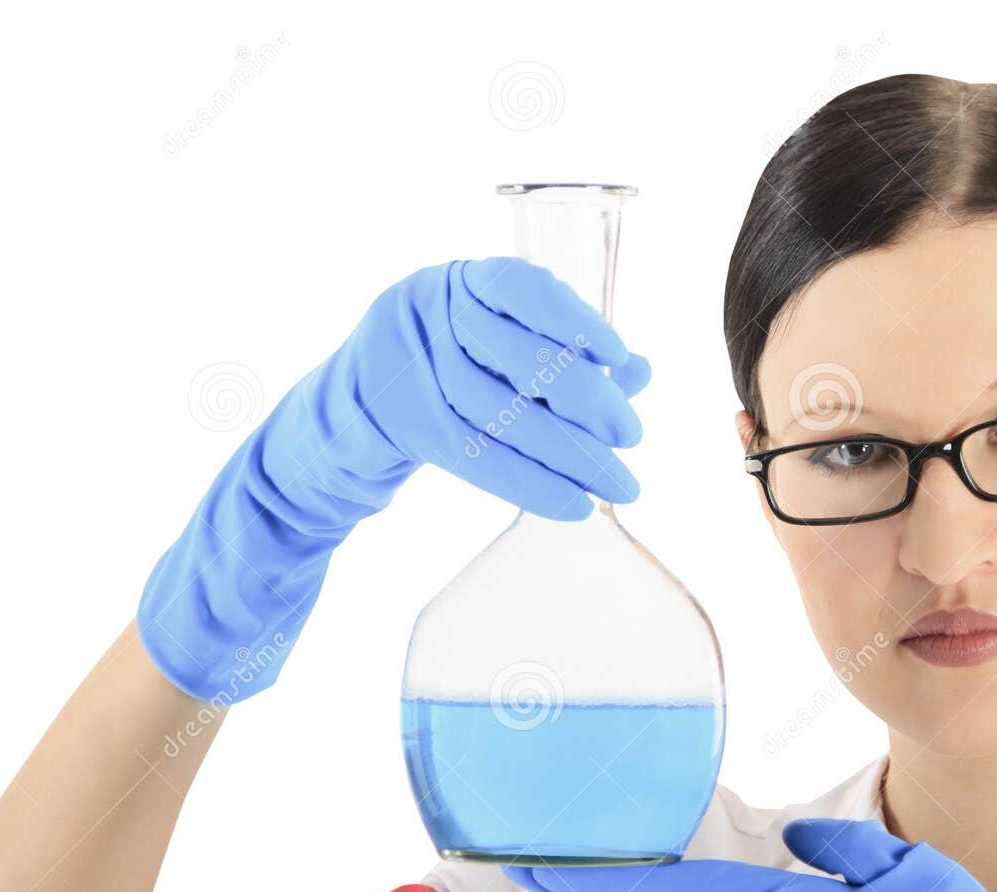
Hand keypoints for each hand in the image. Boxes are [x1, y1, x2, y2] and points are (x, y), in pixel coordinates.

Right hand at [138, 258, 649, 701]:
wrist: (355, 414)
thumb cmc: (447, 371)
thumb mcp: (504, 350)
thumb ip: (570, 353)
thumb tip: (642, 372)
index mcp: (458, 280)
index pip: (521, 288)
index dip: (574, 320)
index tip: (621, 357)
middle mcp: (425, 312)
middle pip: (518, 358)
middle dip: (587, 401)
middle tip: (633, 436)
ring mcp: (404, 367)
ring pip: (501, 414)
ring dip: (569, 455)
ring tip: (619, 483)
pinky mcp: (399, 424)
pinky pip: (476, 458)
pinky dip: (531, 484)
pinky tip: (574, 505)